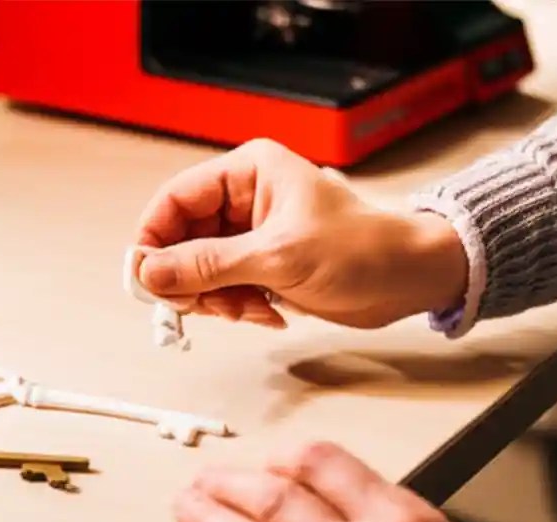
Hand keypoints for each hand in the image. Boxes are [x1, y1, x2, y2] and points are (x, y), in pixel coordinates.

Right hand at [134, 139, 468, 329]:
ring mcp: (251, 235)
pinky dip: (233, 308)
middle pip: (180, 239)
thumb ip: (209, 265)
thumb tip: (152, 271)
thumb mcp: (279, 257)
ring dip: (213, 298)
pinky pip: (221, 288)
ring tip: (245, 309)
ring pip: (198, 269)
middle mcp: (245, 200)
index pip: (175, 199)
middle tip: (197, 304)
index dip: (154, 238)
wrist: (412, 279)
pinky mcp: (260, 266)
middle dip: (188, 277)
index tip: (145, 276)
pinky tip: (263, 313)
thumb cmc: (367, 250)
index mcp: (249, 173)